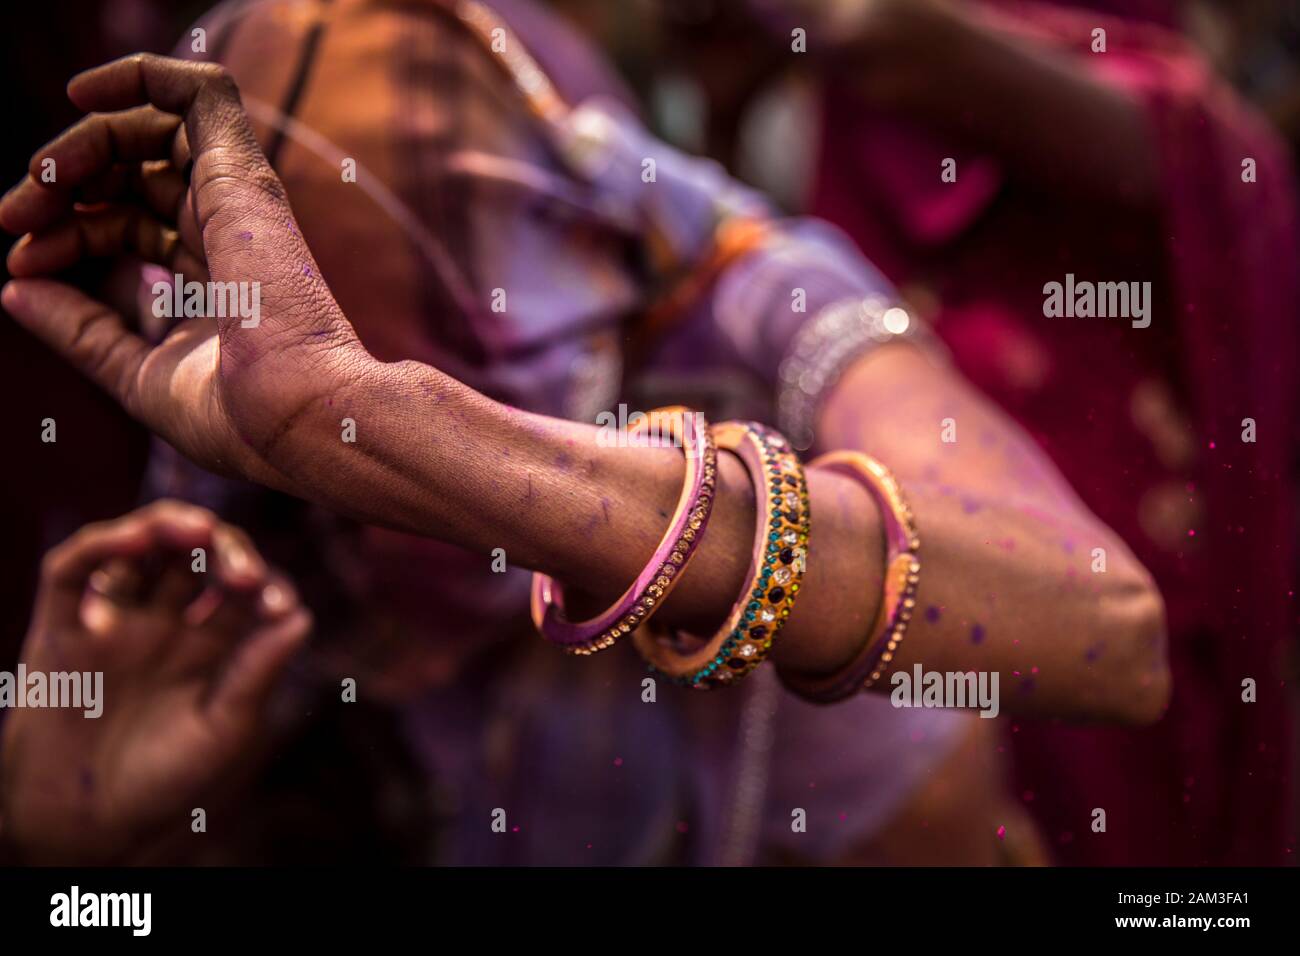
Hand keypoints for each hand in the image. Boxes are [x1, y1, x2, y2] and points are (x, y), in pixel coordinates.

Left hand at [0, 54, 371, 484]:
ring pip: (155, 128)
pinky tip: (81, 93)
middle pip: (136, 175)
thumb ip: (80, 330)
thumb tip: (14, 287)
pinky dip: (142, 75)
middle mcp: (229, 233)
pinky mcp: (242, 174)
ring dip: (82, 141)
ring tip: (39, 180)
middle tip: (14, 217)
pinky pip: (201, 93)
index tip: (25, 262)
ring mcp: (238, 201)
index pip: (128, 226)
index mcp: (217, 280)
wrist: (297, 416)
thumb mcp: (136, 374)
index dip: (69, 233)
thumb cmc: (241, 418)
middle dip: (63, 185)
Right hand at [0, 500, 310, 863]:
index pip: (243, 588)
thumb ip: (257, 671)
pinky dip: (101, 545)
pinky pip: (74, 568)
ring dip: (167, 525)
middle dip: (226, 548)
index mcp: (208, 644)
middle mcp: (163, 623)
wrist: (84, 827)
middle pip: (198, 555)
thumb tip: (302, 615)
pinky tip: (135, 542)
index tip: (276, 605)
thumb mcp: (223, 729)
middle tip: (241, 575)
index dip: (266, 582)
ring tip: (196, 530)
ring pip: (140, 545)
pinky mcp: (61, 628)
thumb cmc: (161, 783)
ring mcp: (114, 620)